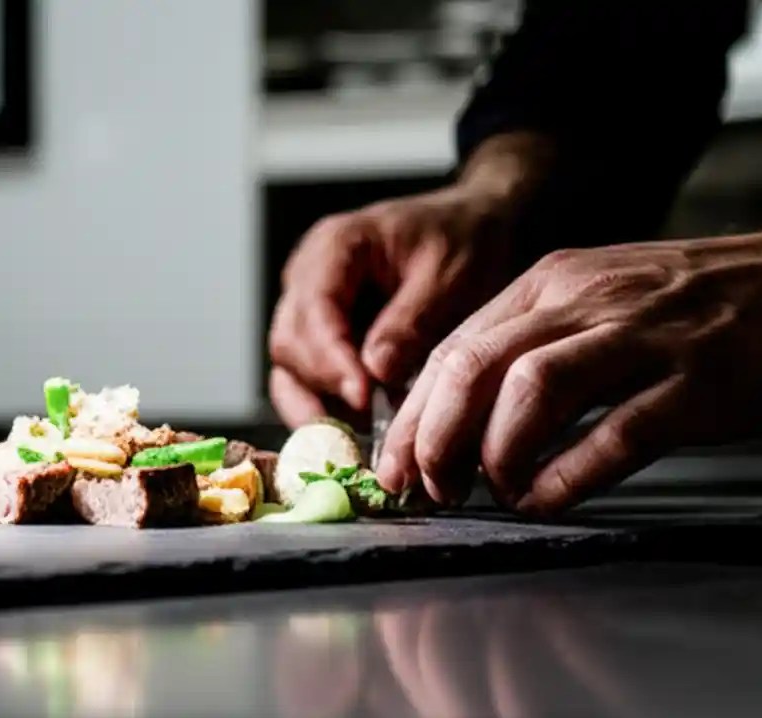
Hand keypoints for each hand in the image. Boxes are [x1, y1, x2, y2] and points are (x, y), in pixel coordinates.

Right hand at [268, 133, 553, 427]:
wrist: (472, 227)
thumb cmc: (462, 239)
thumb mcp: (449, 274)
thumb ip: (410, 321)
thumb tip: (375, 374)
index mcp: (334, 248)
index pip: (313, 311)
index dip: (332, 360)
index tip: (364, 398)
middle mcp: (308, 277)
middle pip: (289, 345)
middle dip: (321, 392)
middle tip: (359, 434)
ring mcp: (310, 309)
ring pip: (290, 369)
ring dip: (319, 409)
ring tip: (355, 446)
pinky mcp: (324, 338)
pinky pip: (310, 379)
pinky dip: (330, 409)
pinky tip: (360, 435)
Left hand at [376, 230, 761, 513]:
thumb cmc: (696, 303)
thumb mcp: (597, 297)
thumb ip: (533, 342)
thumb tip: (462, 412)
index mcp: (551, 284)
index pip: (454, 348)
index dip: (415, 414)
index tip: (394, 465)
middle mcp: (583, 303)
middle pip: (475, 365)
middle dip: (436, 435)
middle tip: (428, 487)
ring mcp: (639, 339)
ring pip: (532, 389)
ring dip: (495, 450)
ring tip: (488, 492)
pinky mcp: (692, 381)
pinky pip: (616, 432)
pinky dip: (569, 474)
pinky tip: (547, 501)